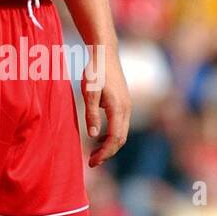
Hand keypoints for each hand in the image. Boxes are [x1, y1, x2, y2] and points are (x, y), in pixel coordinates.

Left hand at [82, 44, 130, 167]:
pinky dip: (112, 136)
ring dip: (110, 145)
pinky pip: (121, 125)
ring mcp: (127, 106)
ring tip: (94, 153)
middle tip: (91, 162)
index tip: (92, 162)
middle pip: (120, 139)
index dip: (104, 153)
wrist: (105, 53)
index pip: (115, 138)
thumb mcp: (88, 92)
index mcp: (118, 108)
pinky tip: (100, 137)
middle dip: (107, 153)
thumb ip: (91, 114)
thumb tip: (93, 136)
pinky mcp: (125, 103)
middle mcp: (126, 109)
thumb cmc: (95, 71)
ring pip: (122, 133)